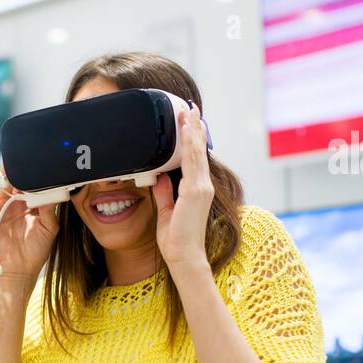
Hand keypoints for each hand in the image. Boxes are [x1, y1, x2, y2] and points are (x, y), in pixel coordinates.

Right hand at [0, 153, 58, 281]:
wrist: (20, 271)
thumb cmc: (36, 252)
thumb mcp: (50, 228)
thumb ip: (50, 209)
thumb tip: (52, 191)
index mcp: (31, 207)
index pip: (32, 184)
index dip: (35, 172)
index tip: (40, 157)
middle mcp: (15, 205)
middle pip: (17, 180)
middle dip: (20, 167)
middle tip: (25, 150)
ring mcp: (1, 208)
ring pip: (2, 184)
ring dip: (4, 168)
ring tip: (7, 151)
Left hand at [150, 101, 211, 272]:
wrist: (183, 255)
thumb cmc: (175, 239)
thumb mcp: (165, 210)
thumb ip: (164, 193)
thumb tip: (160, 177)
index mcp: (196, 189)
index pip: (194, 158)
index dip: (192, 138)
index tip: (189, 122)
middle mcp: (202, 185)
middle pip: (198, 150)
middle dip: (194, 128)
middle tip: (190, 107)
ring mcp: (201, 187)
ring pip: (196, 152)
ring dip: (192, 130)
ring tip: (189, 112)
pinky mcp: (196, 191)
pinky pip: (191, 162)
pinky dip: (189, 145)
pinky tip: (186, 131)